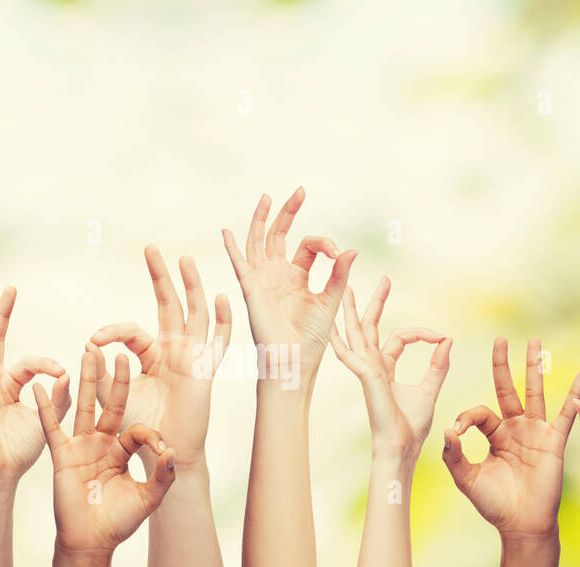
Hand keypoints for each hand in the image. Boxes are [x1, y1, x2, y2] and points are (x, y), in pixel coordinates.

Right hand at [0, 287, 70, 488]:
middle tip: (10, 289)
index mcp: (11, 385)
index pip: (28, 362)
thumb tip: (69, 372)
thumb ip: (59, 397)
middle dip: (2, 315)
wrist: (0, 476)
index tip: (62, 372)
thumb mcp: (47, 420)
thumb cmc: (21, 452)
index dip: (46, 364)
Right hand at [35, 352, 175, 552]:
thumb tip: (172, 451)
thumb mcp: (148, 498)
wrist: (91, 541)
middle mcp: (102, 443)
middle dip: (116, 381)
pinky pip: (53, 427)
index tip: (162, 448)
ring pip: (83, 407)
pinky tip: (40, 387)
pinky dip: (46, 408)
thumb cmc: (119, 522)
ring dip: (85, 381)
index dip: (150, 436)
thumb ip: (163, 476)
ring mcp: (81, 446)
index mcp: (123, 451)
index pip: (137, 430)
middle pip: (110, 405)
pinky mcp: (62, 454)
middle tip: (121, 353)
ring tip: (88, 352)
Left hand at [87, 245, 230, 468]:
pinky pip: (219, 343)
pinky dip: (223, 321)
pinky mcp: (206, 370)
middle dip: (159, 276)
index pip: (131, 330)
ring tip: (185, 259)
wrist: (164, 451)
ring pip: (195, 313)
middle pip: (168, 304)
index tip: (92, 341)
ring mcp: (192, 357)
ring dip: (190, 286)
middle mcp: (173, 349)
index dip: (111, 331)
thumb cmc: (140, 427)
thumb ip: (101, 373)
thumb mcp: (113, 395)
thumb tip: (88, 347)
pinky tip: (222, 297)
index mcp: (150, 354)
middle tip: (150, 248)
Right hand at [221, 187, 355, 387]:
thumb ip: (339, 274)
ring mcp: (263, 280)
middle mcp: (278, 275)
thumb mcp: (330, 300)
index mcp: (298, 277)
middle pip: (280, 235)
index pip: (309, 246)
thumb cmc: (312, 338)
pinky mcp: (252, 289)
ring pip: (258, 242)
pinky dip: (232, 248)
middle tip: (300, 191)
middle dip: (289, 212)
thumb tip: (352, 249)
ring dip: (262, 219)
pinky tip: (226, 232)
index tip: (337, 254)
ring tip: (267, 197)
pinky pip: (239, 265)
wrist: (295, 361)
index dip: (324, 244)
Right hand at [329, 276, 450, 458]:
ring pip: (356, 333)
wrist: (402, 447)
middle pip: (370, 327)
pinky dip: (340, 339)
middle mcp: (372, 366)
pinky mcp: (366, 376)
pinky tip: (331, 326)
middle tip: (384, 279)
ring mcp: (366, 370)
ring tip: (347, 286)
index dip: (421, 334)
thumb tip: (447, 340)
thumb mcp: (429, 389)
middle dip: (376, 302)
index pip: (399, 338)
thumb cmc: (411, 426)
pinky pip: (349, 353)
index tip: (440, 337)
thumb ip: (437, 365)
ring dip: (351, 309)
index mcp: (385, 369)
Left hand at [442, 337, 579, 539]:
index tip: (458, 430)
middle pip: (508, 389)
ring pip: (535, 393)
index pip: (480, 412)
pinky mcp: (554, 441)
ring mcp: (536, 432)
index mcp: (493, 435)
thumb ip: (453, 455)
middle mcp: (515, 428)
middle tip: (500, 338)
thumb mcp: (466, 478)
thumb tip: (447, 430)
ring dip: (535, 367)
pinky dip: (575, 394)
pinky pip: (567, 414)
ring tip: (535, 341)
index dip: (468, 417)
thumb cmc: (493, 503)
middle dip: (503, 364)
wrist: (521, 524)